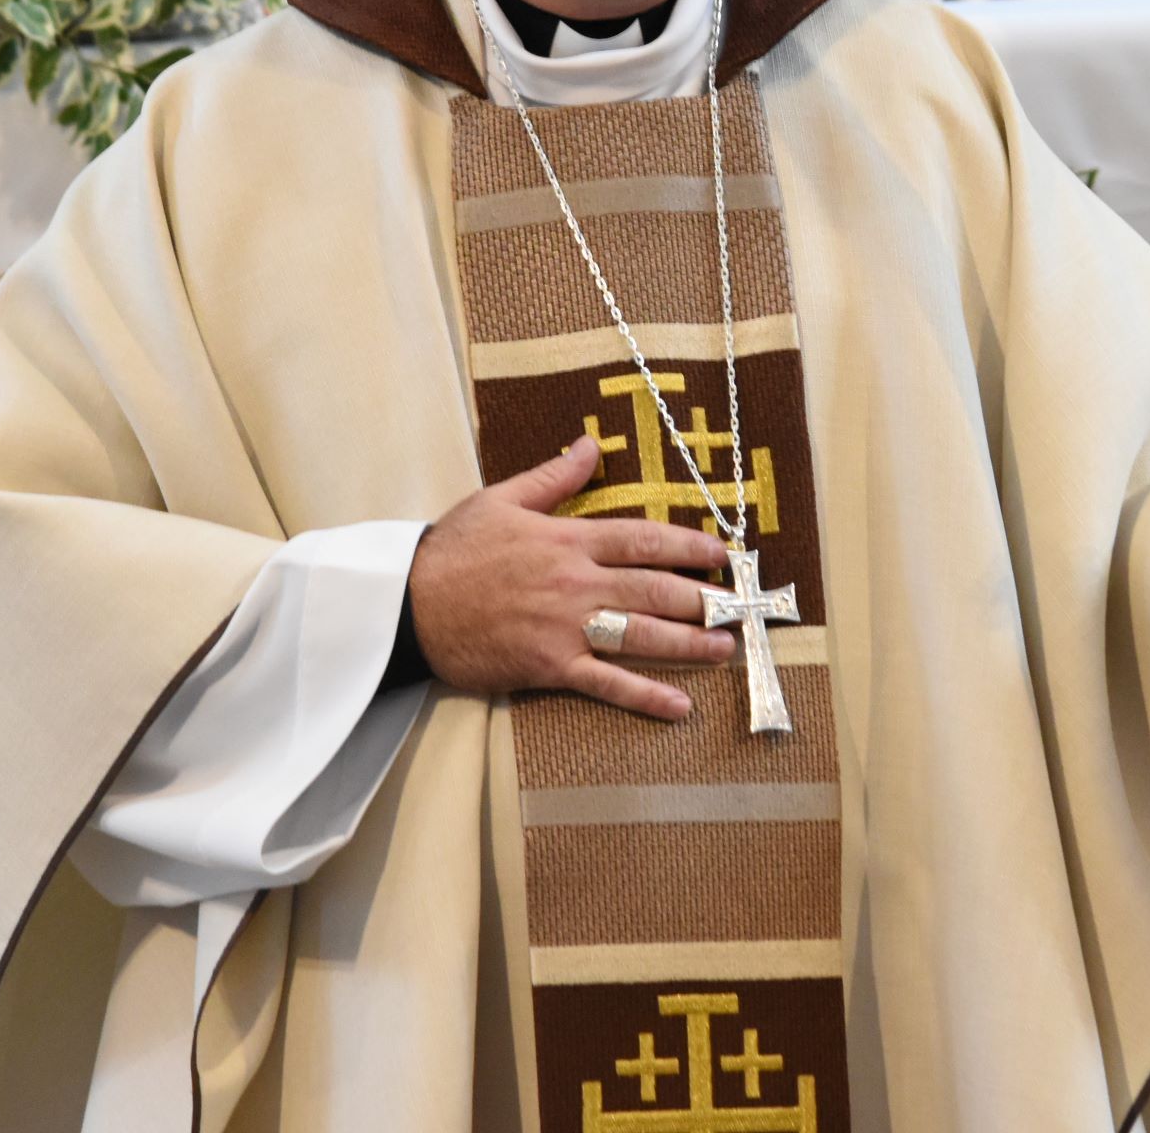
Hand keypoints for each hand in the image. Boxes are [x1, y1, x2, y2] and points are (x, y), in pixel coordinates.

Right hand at [408, 437, 734, 719]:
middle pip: (655, 589)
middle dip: (704, 598)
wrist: (409, 605)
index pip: (643, 539)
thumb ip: (554, 476)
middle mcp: (577, 583)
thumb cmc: (453, 551)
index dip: (688, 546)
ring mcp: (566, 627)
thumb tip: (590, 444)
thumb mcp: (502, 499)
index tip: (722, 555)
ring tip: (725, 648)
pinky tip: (679, 705)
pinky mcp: (549, 666)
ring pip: (642, 635)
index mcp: (568, 538)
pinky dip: (645, 697)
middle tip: (740, 606)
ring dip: (689, 643)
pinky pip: (607, 684)